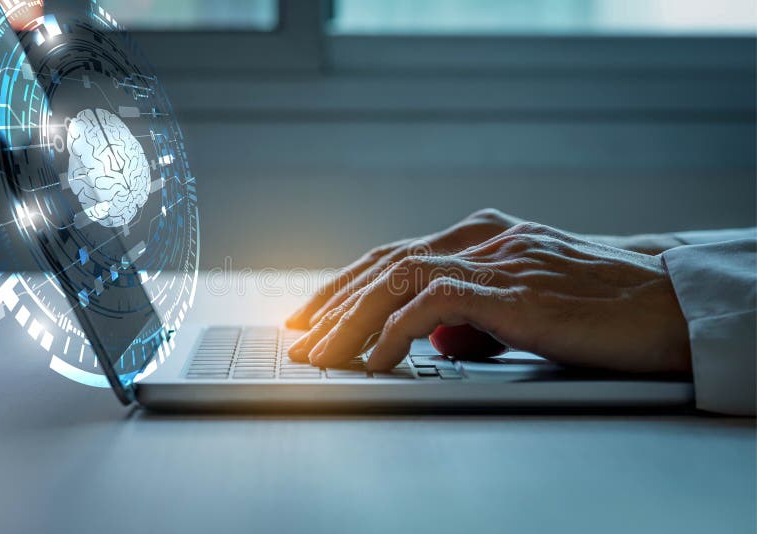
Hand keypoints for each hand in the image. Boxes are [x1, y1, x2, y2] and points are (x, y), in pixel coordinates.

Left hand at [287, 222, 690, 373]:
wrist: (666, 304)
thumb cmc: (600, 309)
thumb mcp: (527, 309)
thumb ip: (477, 317)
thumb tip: (436, 343)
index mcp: (483, 235)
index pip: (397, 255)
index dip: (348, 283)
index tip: (313, 312)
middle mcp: (482, 238)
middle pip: (386, 263)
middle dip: (333, 302)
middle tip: (297, 336)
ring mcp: (496, 257)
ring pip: (398, 278)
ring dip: (351, 320)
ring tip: (320, 355)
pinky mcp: (512, 286)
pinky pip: (434, 304)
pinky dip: (396, 332)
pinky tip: (376, 361)